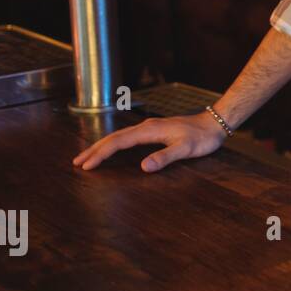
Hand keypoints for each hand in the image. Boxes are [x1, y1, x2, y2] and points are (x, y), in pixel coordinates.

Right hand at [72, 112, 228, 172]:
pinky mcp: (153, 130)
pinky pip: (127, 137)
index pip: (118, 143)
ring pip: (119, 136)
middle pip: (113, 137)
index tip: (86, 165)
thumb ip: (165, 157)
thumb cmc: (202, 137)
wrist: (214, 123)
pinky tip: (112, 149)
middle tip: (77, 162)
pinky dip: (114, 144)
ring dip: (102, 146)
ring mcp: (148, 127)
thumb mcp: (185, 149)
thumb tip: (143, 167)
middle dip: (94, 150)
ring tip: (88, 157)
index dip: (101, 154)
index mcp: (149, 131)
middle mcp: (145, 127)